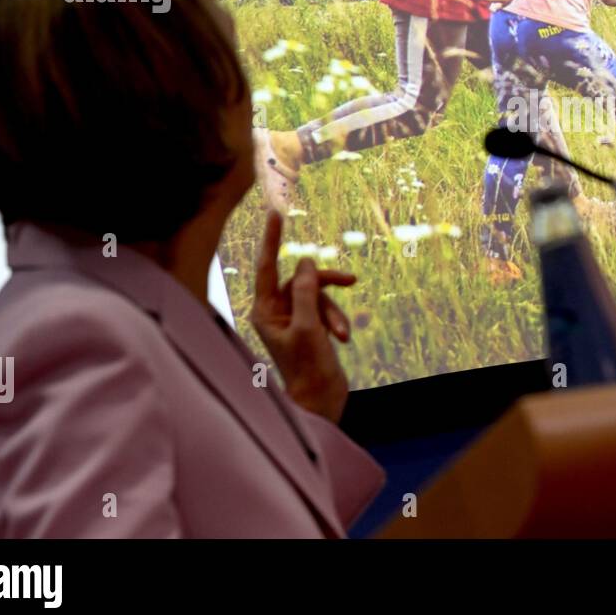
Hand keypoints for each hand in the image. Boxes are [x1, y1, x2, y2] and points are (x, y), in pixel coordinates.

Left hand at [249, 211, 354, 422]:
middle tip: (351, 280)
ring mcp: (293, 319)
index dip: (271, 240)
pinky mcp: (310, 327)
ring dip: (335, 312)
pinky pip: (327, 309)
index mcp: (264, 311)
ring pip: (319, 296)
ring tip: (343, 334)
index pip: (266, 267)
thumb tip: (305, 263)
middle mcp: (275, 312)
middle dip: (326, 287)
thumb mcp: (308, 326)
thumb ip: (306, 291)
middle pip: (302, 281)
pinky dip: (338, 320)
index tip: (275, 213)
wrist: (321, 401)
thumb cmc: (308, 368)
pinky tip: (344, 338)